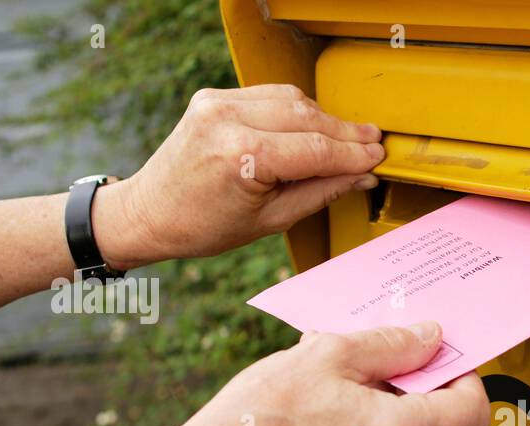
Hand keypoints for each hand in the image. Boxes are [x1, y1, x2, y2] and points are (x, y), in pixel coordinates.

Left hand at [92, 85, 383, 269]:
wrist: (151, 211)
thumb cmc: (204, 225)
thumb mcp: (272, 219)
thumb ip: (321, 192)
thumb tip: (361, 175)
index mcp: (241, 156)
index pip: (315, 149)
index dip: (353, 154)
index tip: (378, 156)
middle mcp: (226, 119)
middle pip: (307, 118)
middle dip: (345, 133)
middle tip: (373, 144)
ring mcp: (217, 102)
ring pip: (292, 100)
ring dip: (324, 118)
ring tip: (348, 139)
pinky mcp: (213, 96)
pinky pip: (269, 95)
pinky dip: (296, 109)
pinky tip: (315, 126)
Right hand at [177, 321, 490, 425]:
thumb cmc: (264, 418)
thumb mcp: (330, 355)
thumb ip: (393, 344)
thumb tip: (431, 338)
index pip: (473, 407)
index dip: (461, 374)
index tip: (434, 354)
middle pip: (446, 423)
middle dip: (421, 385)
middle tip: (379, 359)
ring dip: (394, 404)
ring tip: (343, 383)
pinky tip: (334, 408)